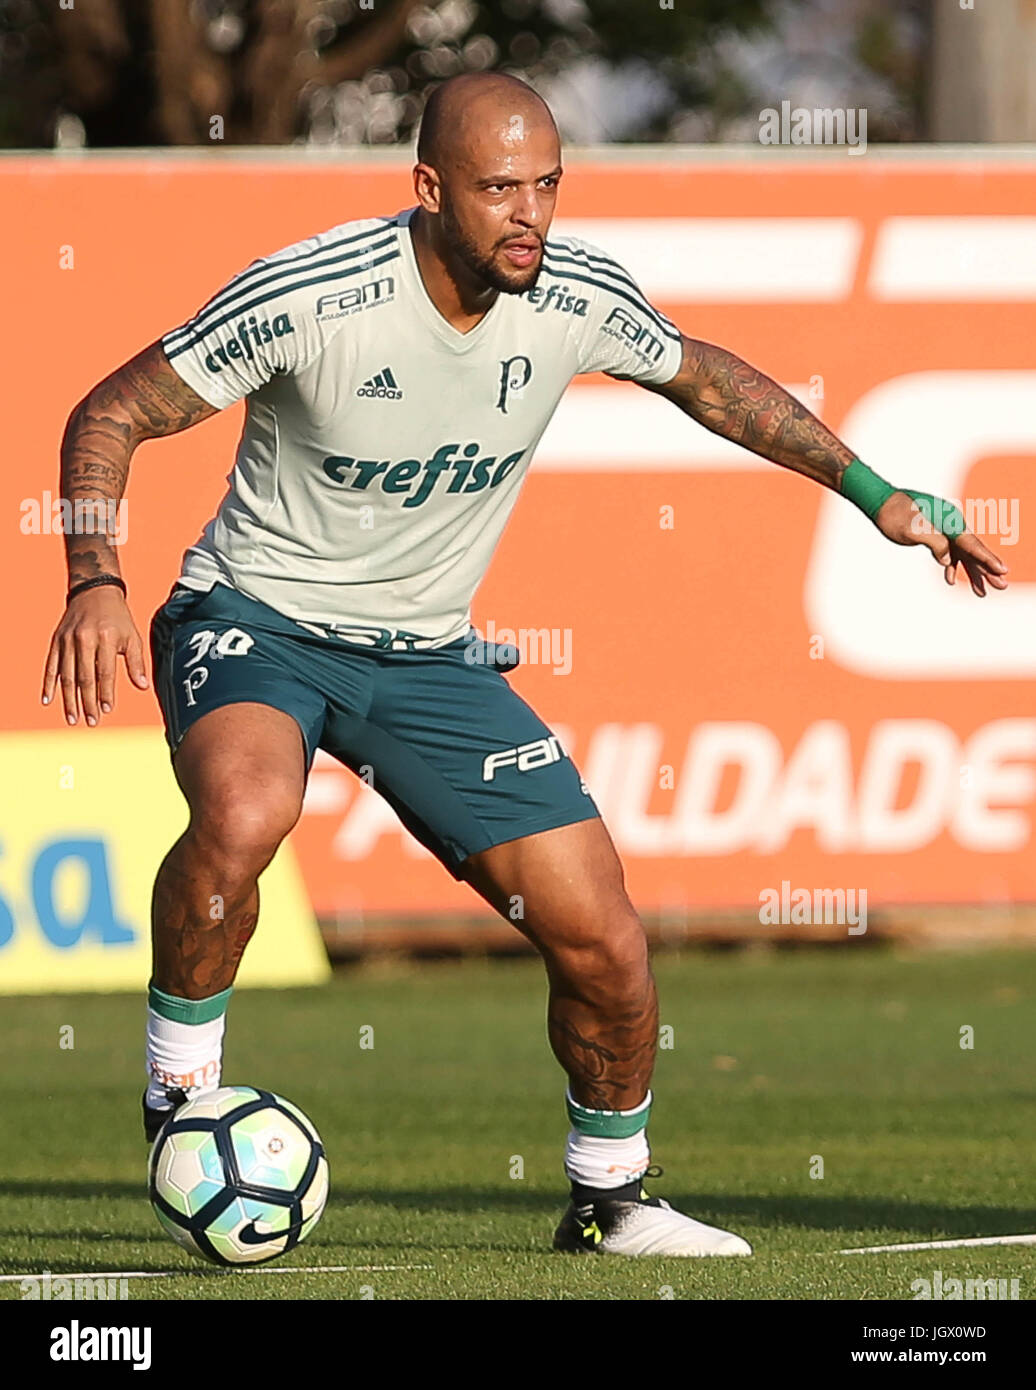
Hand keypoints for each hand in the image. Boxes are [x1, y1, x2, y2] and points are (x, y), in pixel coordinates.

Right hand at [41, 587, 148, 725]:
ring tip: (73, 718)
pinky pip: (51, 666)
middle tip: (91, 721)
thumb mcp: (132, 636)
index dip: (105, 692)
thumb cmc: (117, 617)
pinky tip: (48, 700)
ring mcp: (67, 640)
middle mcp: (84, 639)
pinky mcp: (56, 640)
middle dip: (87, 702)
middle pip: (84, 677)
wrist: (94, 591)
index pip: (105, 672)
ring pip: (66, 675)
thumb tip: (143, 686)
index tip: (106, 709)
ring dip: (68, 699)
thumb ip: (136, 662)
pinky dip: (48, 684)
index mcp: (105, 638)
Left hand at [874, 491, 1008, 597]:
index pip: (972, 544)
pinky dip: (953, 566)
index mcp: (949, 520)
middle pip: (973, 550)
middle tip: (1002, 586)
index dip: (987, 559)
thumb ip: (934, 543)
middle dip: (988, 570)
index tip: (1001, 570)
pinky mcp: (936, 533)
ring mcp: (945, 528)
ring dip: (973, 572)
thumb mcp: (912, 530)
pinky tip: (950, 579)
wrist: (881, 502)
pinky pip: (950, 551)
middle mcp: (951, 523)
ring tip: (984, 591)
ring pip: (964, 553)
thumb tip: (948, 560)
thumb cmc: (895, 515)